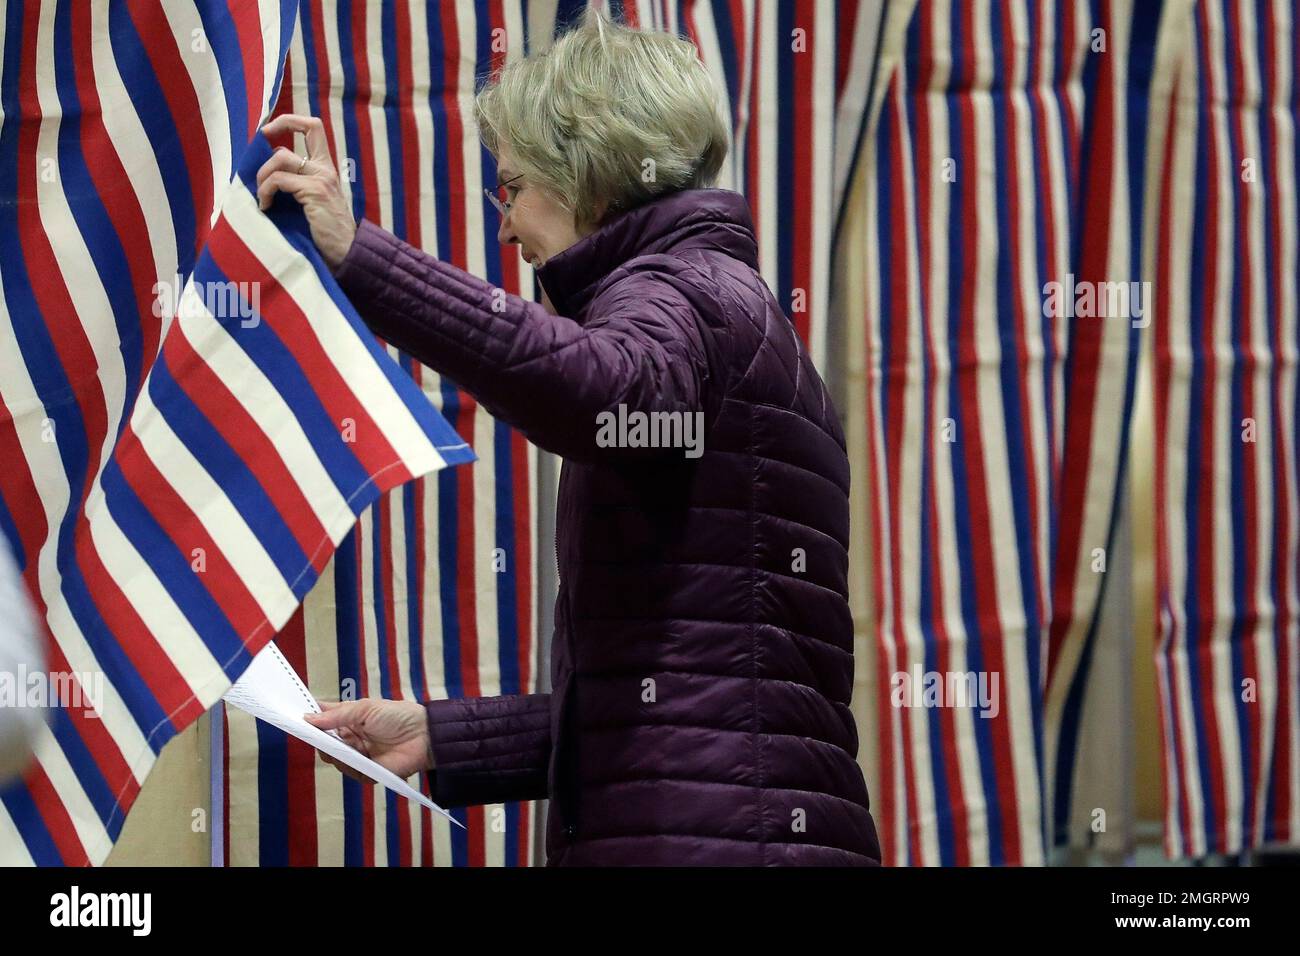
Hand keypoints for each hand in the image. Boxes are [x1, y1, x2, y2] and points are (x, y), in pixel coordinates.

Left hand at [256, 114, 356, 269]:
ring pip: (281, 157)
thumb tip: (268, 174)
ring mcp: (322, 178)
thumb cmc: (326, 234)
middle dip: (275, 130)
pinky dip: (265, 192)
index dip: (289, 121)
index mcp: (326, 168)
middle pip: (306, 127)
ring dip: (262, 175)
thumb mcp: (313, 202)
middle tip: (258, 148)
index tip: (268, 132)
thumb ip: (297, 184)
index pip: (313, 127)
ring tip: (262, 196)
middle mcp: (326, 168)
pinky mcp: (315, 192)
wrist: (347, 253)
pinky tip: (266, 207)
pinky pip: (278, 180)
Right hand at [304, 698, 432, 781]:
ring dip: (334, 751)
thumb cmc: (396, 716)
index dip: (309, 718)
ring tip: (342, 742)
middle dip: (317, 738)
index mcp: (348, 720)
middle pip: (323, 742)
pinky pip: (349, 771)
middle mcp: (349, 739)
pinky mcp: (366, 772)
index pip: (323, 720)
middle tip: (310, 733)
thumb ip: (336, 715)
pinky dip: (349, 764)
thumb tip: (307, 718)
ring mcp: (357, 756)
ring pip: (333, 758)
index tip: (293, 716)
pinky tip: (356, 755)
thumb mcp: (365, 708)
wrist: (423, 735)